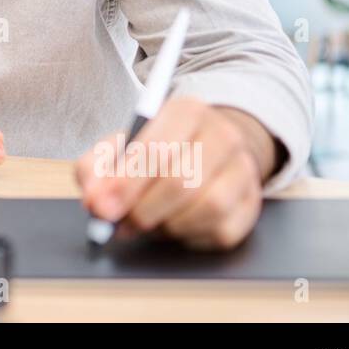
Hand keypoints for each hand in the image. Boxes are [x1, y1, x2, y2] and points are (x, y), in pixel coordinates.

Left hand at [73, 97, 276, 249]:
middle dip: (142, 210)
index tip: (101, 208)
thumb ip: (97, 167)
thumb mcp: (121, 147)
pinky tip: (176, 226)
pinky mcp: (253, 204)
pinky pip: (222, 231)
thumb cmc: (158, 150)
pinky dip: (191, 237)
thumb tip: (95, 200)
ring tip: (149, 221)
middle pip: (180, 182)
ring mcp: (243, 169)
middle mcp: (222, 135)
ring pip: (206, 208)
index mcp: (187, 111)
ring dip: (168, 225)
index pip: (155, 150)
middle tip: (121, 224)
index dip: (125, 184)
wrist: (208, 151)